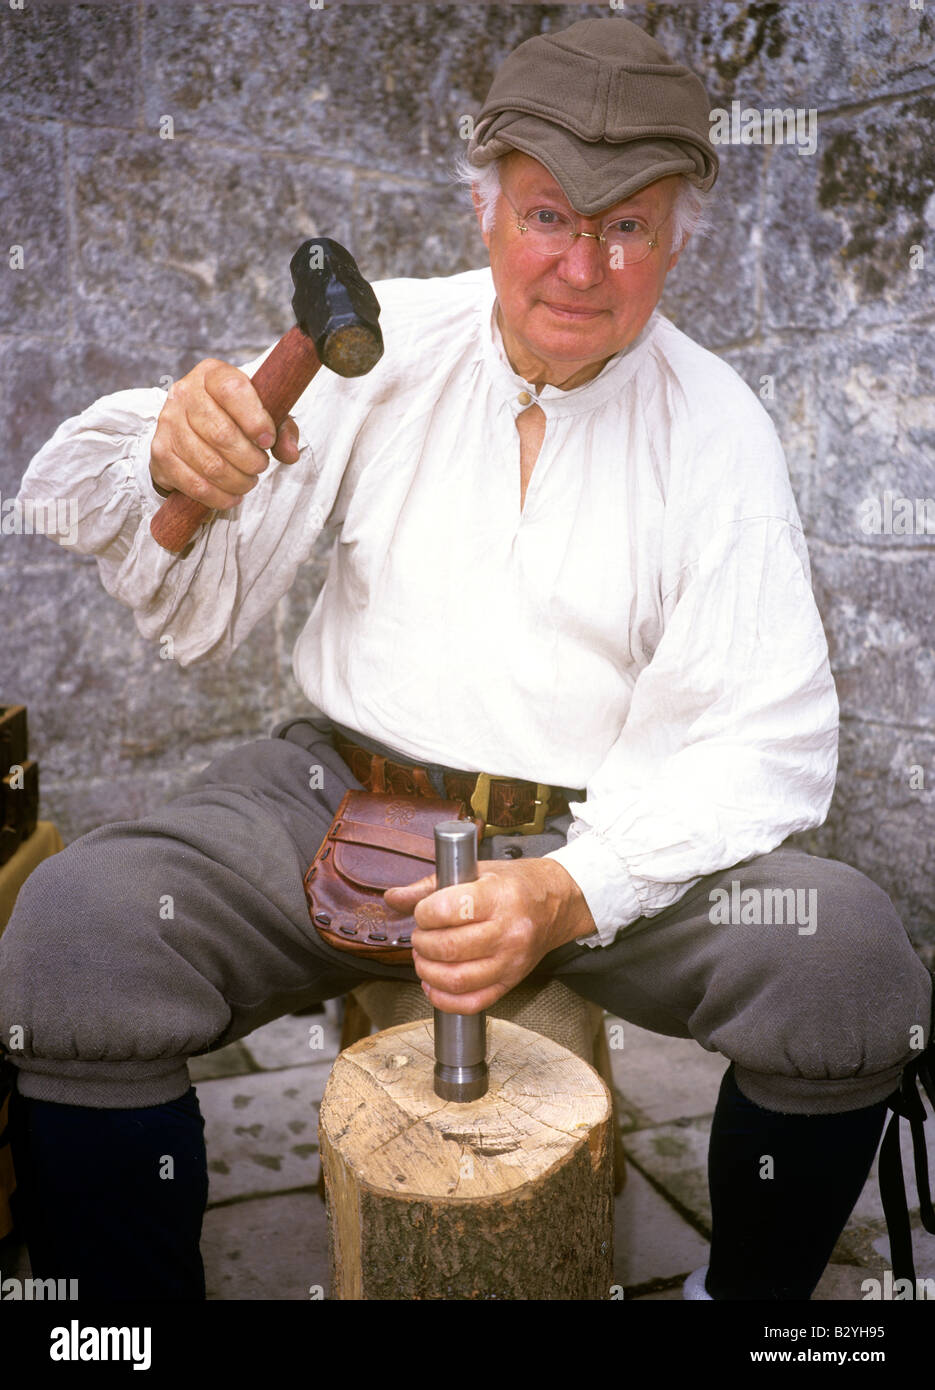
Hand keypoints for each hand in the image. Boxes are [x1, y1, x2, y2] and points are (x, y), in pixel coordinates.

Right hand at [150, 358, 299, 507]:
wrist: (190, 428)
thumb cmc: (233, 417)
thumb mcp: (262, 414)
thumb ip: (282, 429)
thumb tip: (291, 454)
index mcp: (211, 374)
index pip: (232, 390)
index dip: (255, 419)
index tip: (268, 440)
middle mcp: (184, 393)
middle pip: (221, 433)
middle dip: (250, 459)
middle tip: (260, 467)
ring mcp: (168, 422)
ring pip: (208, 463)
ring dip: (236, 481)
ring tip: (248, 482)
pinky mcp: (160, 451)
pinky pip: (192, 482)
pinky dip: (217, 496)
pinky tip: (231, 496)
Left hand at [383, 857, 593, 1013]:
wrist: (558, 903)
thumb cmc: (516, 884)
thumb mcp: (476, 872)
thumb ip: (430, 886)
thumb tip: (393, 897)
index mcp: (499, 896)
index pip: (449, 909)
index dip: (424, 913)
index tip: (423, 912)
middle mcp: (509, 932)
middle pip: (449, 948)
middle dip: (422, 943)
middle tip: (421, 935)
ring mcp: (511, 961)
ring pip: (457, 979)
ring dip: (428, 970)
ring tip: (425, 957)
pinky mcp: (511, 982)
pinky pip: (472, 1002)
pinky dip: (444, 999)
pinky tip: (434, 984)